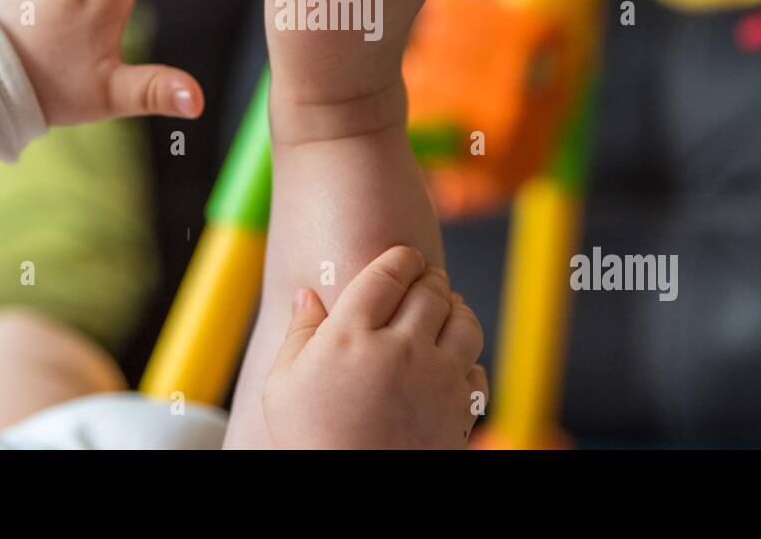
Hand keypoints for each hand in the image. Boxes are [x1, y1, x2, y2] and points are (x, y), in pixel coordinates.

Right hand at [262, 245, 487, 448]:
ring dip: (456, 310)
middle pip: (430, 291)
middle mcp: (399, 350)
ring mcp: (436, 381)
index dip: (401, 258)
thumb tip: (306, 294)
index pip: (388, 273)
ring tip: (444, 312)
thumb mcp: (282, 387)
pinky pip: (478, 370)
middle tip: (425, 279)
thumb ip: (299, 334)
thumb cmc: (310, 444)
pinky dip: (467, 361)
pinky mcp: (460, 411)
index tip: (403, 258)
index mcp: (351, 336)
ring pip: (465, 322)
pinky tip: (450, 364)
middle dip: (429, 278)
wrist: (349, 502)